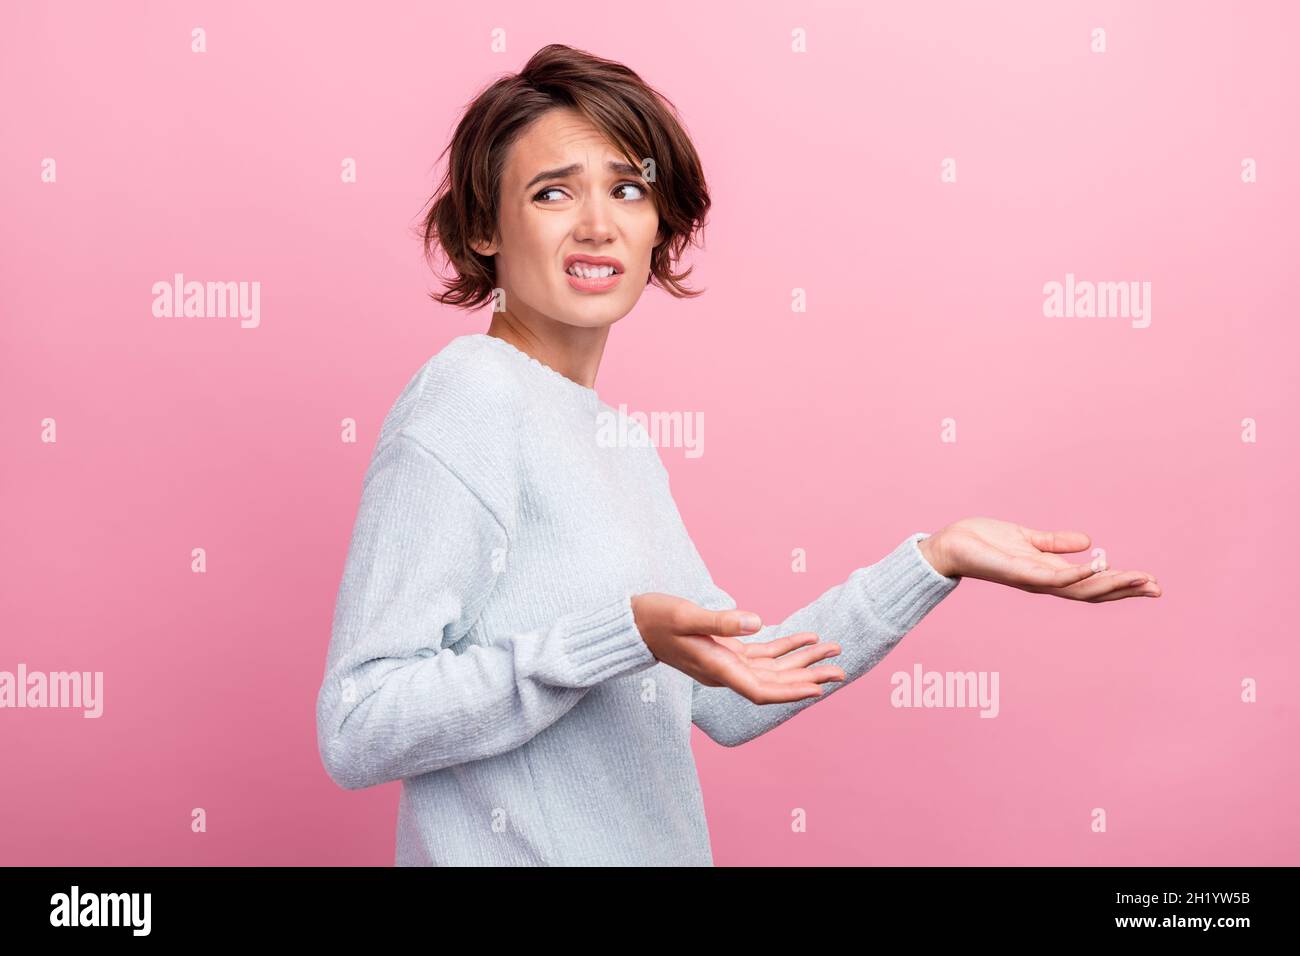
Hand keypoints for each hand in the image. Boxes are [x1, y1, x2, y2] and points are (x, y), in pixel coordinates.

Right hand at [630, 592, 845, 702]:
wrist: (633, 624)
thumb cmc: (655, 619)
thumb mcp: (686, 615)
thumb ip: (720, 622)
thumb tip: (758, 623)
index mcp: (717, 669)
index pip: (760, 690)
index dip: (790, 692)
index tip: (818, 690)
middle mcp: (726, 672)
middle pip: (774, 682)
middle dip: (808, 678)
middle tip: (841, 671)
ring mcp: (727, 663)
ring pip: (773, 668)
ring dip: (803, 662)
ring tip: (833, 652)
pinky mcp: (726, 651)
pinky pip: (762, 654)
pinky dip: (785, 647)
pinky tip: (807, 639)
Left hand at [918, 517, 1161, 601]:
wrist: (950, 545)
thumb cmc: (984, 542)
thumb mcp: (1028, 539)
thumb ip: (1056, 543)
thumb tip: (1089, 542)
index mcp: (1049, 573)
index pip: (1092, 583)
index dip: (1121, 583)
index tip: (1151, 582)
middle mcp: (1044, 582)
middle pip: (1093, 592)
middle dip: (1126, 589)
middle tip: (1157, 587)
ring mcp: (1032, 580)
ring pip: (1079, 588)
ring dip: (1110, 583)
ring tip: (1139, 578)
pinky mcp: (1018, 572)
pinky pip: (1052, 576)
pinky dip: (1075, 573)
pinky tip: (1096, 566)